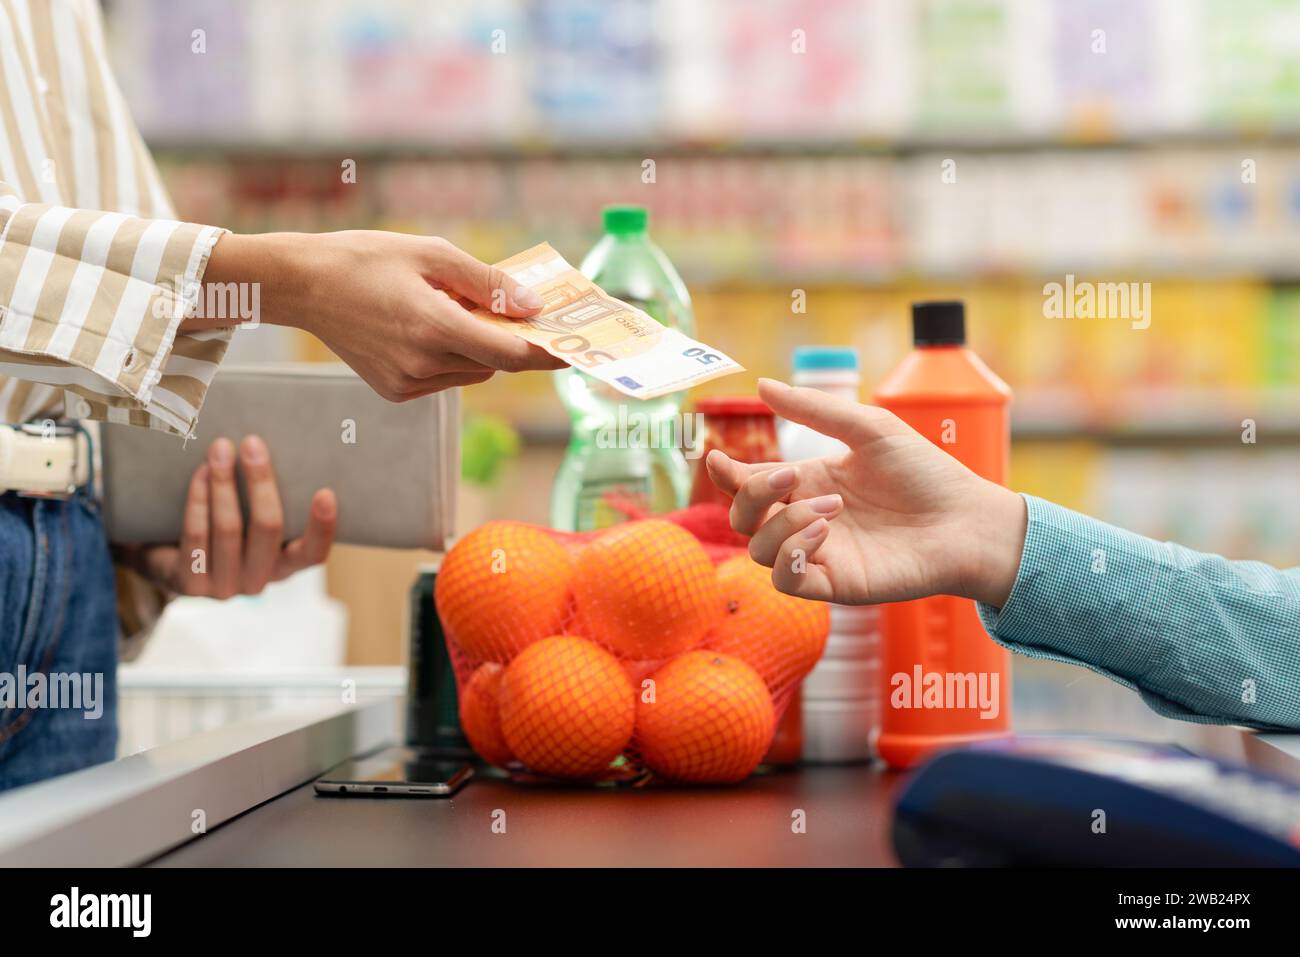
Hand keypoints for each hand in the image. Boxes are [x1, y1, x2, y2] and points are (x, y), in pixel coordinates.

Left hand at [114, 435, 336, 597]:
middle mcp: (259, 581)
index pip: (314, 554)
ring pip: (229, 529)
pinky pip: (197, 535)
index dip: (323, 527)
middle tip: (253, 443)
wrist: (166, 560)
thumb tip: (270, 444)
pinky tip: (200, 474)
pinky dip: (199, 499)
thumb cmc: (221, 528)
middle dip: (261, 482)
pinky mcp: (190, 583)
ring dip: (224, 483)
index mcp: (285, 566)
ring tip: (220, 449)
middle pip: (268, 529)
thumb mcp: (250, 520)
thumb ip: (267, 497)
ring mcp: (224, 587)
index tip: (325, 492)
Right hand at [198, 231, 566, 400]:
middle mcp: (421, 364)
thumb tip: (533, 304)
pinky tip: (432, 326)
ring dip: (482, 347)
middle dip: (513, 340)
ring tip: (466, 311)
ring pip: (472, 371)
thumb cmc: (367, 259)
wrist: (303, 285)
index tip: (574, 347)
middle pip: (494, 362)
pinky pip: (446, 377)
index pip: (509, 352)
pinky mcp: (396, 393)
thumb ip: (486, 282)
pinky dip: (453, 356)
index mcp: (432, 327)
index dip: (546, 351)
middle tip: (529, 314)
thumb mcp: (432, 254)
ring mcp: (407, 384)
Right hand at [706, 379, 1026, 607]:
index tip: (716, 457)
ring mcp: (818, 555)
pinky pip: (786, 580)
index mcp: (808, 484)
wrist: (967, 518)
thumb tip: (760, 384)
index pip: (749, 483)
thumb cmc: (925, 472)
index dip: (726, 474)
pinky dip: (791, 554)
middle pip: (743, 518)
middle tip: (790, 474)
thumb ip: (813, 409)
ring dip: (780, 524)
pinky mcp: (834, 585)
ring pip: (757, 550)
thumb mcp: (868, 428)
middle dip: (752, 494)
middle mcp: (805, 520)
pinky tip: (822, 532)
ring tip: (829, 508)